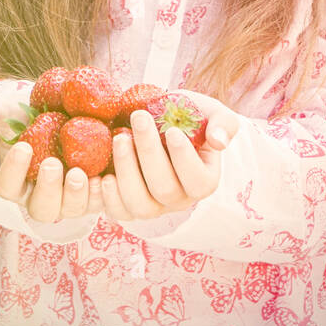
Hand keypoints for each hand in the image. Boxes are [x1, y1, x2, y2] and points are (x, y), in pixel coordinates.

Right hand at [0, 93, 103, 223]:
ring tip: (80, 173)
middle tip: (52, 163)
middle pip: (40, 208)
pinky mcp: (93, 191)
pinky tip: (104, 178)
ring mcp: (67, 196)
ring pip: (68, 210)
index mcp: (14, 180)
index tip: (22, 146)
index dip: (12, 171)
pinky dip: (100, 195)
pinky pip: (98, 203)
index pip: (6, 186)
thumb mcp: (5, 107)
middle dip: (46, 189)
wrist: (64, 106)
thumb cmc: (28, 110)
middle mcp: (40, 194)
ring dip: (74, 196)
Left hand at [101, 89, 239, 222]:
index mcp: (204, 180)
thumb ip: (223, 123)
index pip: (199, 182)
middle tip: (139, 118)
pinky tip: (103, 175)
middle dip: (149, 152)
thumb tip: (219, 142)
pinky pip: (119, 212)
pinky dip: (108, 197)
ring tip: (119, 137)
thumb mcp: (210, 112)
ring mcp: (154, 206)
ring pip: (141, 205)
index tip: (171, 131)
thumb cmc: (186, 116)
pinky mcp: (128, 206)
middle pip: (165, 189)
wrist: (158, 119)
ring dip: (127, 170)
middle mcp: (180, 199)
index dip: (185, 159)